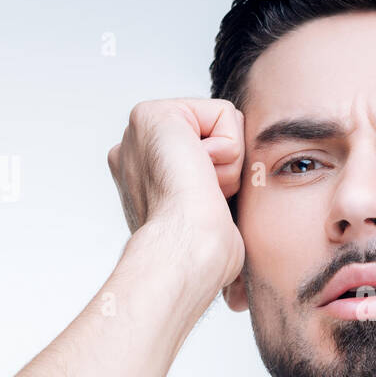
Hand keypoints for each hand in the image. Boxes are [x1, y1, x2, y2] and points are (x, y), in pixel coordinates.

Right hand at [107, 98, 245, 289]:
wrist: (187, 251)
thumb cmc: (200, 251)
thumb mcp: (211, 222)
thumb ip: (216, 203)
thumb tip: (237, 263)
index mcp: (146, 177)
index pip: (209, 155)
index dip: (222, 181)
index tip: (203, 208)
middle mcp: (137, 152)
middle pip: (218, 137)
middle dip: (224, 169)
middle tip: (204, 199)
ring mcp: (140, 132)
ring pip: (224, 126)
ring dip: (228, 164)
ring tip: (202, 189)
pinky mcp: (153, 114)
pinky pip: (224, 113)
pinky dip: (229, 148)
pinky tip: (202, 174)